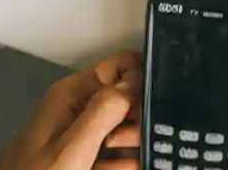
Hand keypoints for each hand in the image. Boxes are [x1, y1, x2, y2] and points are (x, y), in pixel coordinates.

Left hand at [0, 51, 143, 169]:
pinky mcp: (83, 160)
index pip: (121, 66)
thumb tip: (136, 82)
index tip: (156, 100)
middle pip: (128, 102)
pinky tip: (119, 169)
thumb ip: (105, 112)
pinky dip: (122, 164)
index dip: (142, 81)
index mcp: (73, 95)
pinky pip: (116, 156)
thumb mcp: (71, 148)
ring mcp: (82, 137)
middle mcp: (79, 110)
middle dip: (139, 120)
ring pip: (126, 132)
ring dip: (133, 147)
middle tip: (132, 141)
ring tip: (121, 163)